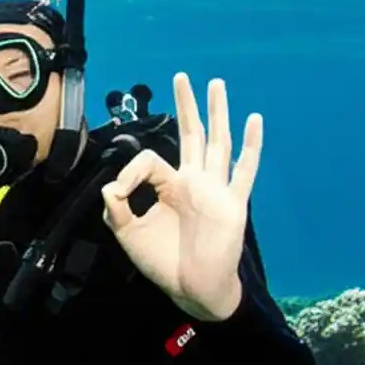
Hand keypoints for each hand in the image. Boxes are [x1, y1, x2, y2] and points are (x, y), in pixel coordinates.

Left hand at [100, 72, 261, 321]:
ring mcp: (216, 189)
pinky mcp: (233, 203)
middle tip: (182, 76)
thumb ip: (117, 209)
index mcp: (169, 186)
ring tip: (217, 84)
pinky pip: (244, 170)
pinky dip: (250, 145)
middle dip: (187, 105)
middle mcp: (194, 181)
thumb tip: (110, 185)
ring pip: (218, 142)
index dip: (131, 170)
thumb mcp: (129, 235)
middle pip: (191, 134)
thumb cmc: (162, 262)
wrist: (191, 288)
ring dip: (218, 112)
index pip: (150, 159)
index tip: (120, 191)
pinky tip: (254, 120)